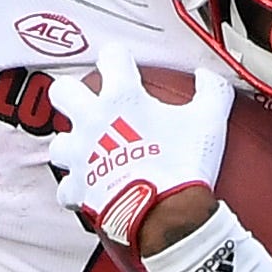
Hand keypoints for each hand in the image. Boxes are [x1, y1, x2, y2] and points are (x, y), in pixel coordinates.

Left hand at [48, 54, 229, 253]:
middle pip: (62, 91)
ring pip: (59, 142)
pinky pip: (66, 187)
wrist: (166, 215)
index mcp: (122, 98)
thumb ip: (212, 90)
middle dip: (72, 94)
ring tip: (91, 151)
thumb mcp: (209, 120)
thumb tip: (208, 77)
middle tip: (90, 103)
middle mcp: (93, 122)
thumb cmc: (183, 166)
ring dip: (72, 145)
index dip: (118, 58)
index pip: (110, 56)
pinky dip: (77, 188)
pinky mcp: (78, 188)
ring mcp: (81, 156)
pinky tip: (91, 189)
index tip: (124, 65)